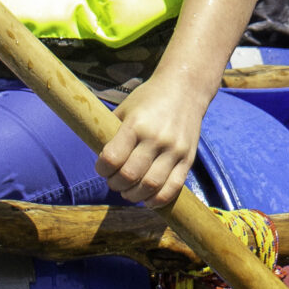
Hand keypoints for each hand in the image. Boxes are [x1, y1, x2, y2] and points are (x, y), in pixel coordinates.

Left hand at [97, 75, 209, 204]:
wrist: (185, 89)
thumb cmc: (149, 99)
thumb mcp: (126, 109)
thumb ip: (113, 133)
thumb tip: (100, 160)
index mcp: (136, 124)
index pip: (112, 158)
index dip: (102, 169)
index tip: (102, 168)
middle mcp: (156, 138)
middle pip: (129, 175)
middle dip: (115, 184)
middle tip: (114, 181)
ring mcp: (174, 149)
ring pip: (150, 185)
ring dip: (134, 195)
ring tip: (128, 191)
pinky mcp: (188, 158)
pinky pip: (173, 188)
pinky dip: (158, 200)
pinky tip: (148, 200)